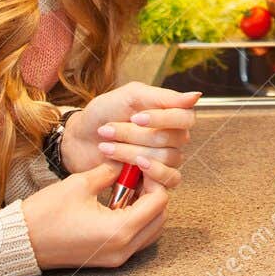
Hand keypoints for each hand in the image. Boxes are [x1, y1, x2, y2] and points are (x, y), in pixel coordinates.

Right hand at [20, 163, 171, 269]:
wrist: (20, 241)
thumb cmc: (46, 213)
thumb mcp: (81, 184)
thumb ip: (111, 171)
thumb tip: (128, 158)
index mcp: (119, 230)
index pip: (158, 202)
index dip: (154, 178)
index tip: (141, 163)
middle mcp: (123, 249)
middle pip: (159, 218)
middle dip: (153, 192)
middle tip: (137, 172)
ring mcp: (116, 257)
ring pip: (150, 230)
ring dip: (146, 207)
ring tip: (128, 185)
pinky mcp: (108, 258)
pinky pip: (135, 238)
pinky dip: (135, 219)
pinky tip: (119, 200)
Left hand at [61, 82, 200, 179]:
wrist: (78, 139)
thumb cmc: (103, 114)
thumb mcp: (130, 96)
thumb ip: (162, 97)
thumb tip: (196, 96)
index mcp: (170, 114)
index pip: (185, 117)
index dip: (163, 119)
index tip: (136, 117)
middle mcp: (172, 137)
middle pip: (171, 139)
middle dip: (135, 135)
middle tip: (108, 130)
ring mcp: (165, 159)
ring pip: (165, 158)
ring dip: (130, 152)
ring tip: (106, 146)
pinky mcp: (155, 180)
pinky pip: (169, 180)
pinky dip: (150, 173)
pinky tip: (128, 168)